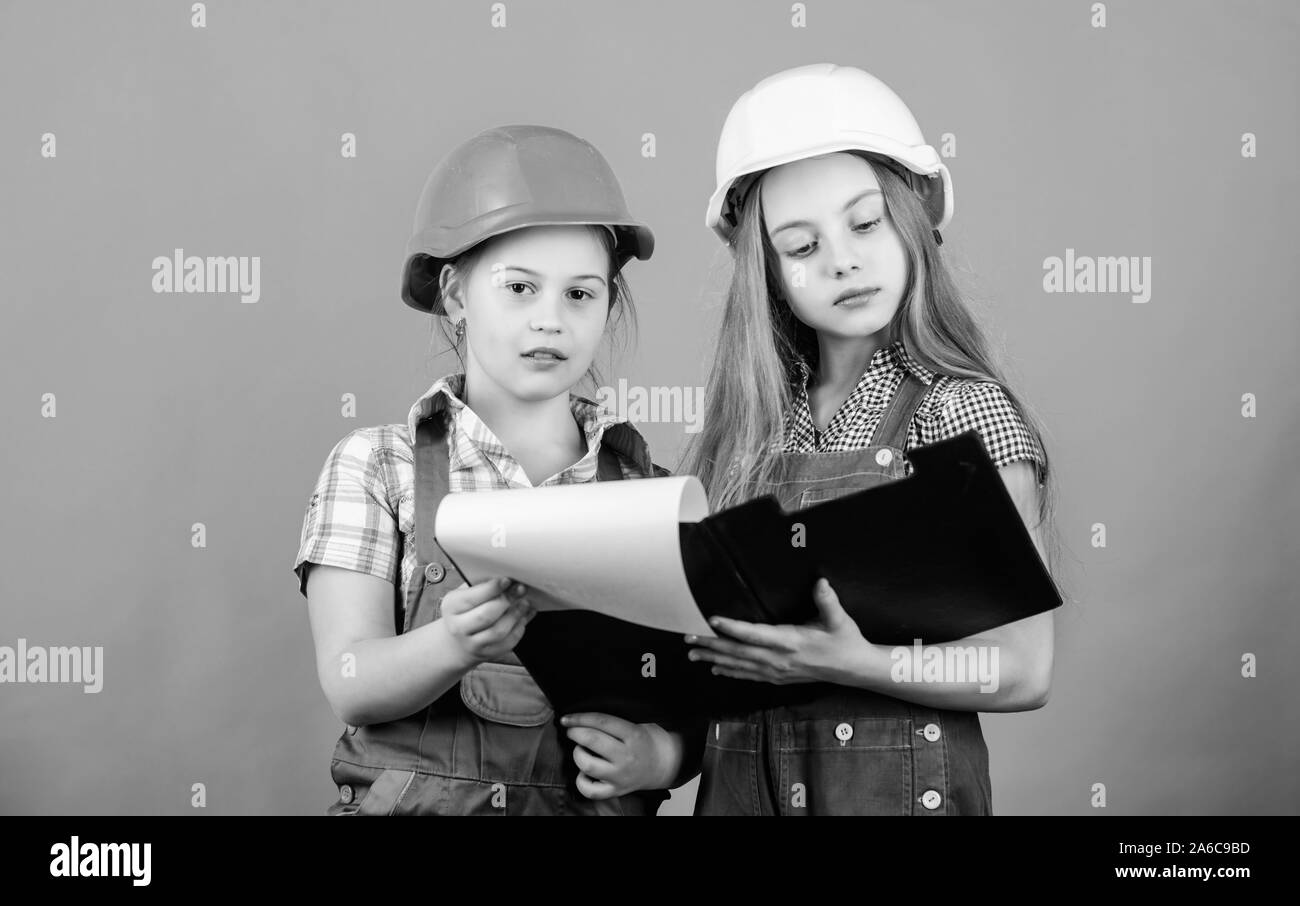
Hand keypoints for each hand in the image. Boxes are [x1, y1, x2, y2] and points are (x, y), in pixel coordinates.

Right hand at [440, 577, 535, 665]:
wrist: (458, 640)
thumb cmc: (465, 610)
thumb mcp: (465, 593)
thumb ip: (481, 583)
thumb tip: (505, 576)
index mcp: (452, 607)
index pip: (472, 597)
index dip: (493, 588)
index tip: (507, 580)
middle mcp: (459, 627)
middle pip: (486, 615)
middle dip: (507, 600)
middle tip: (520, 590)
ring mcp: (473, 644)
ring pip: (499, 631)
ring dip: (516, 615)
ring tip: (524, 603)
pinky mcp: (488, 654)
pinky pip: (508, 643)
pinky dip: (519, 628)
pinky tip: (522, 617)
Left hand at [559, 713, 679, 798]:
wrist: (662, 764)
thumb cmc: (644, 741)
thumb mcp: (635, 724)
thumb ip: (613, 722)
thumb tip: (582, 718)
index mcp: (633, 735)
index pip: (601, 721)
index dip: (580, 718)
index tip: (566, 718)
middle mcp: (627, 756)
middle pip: (592, 741)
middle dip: (575, 732)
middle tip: (571, 730)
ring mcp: (620, 776)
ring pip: (587, 765)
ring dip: (577, 753)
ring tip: (580, 749)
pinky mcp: (615, 790)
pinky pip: (590, 790)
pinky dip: (581, 781)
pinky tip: (584, 771)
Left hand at [686, 577, 878, 685]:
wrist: (853, 669)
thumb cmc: (845, 641)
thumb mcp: (839, 619)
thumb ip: (827, 600)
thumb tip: (820, 582)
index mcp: (790, 642)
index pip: (755, 634)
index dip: (732, 628)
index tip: (712, 620)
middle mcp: (779, 659)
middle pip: (738, 652)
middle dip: (711, 644)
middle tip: (688, 638)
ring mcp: (777, 671)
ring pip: (739, 665)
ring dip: (714, 658)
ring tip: (692, 654)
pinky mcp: (778, 678)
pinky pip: (748, 675)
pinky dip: (730, 671)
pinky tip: (715, 668)